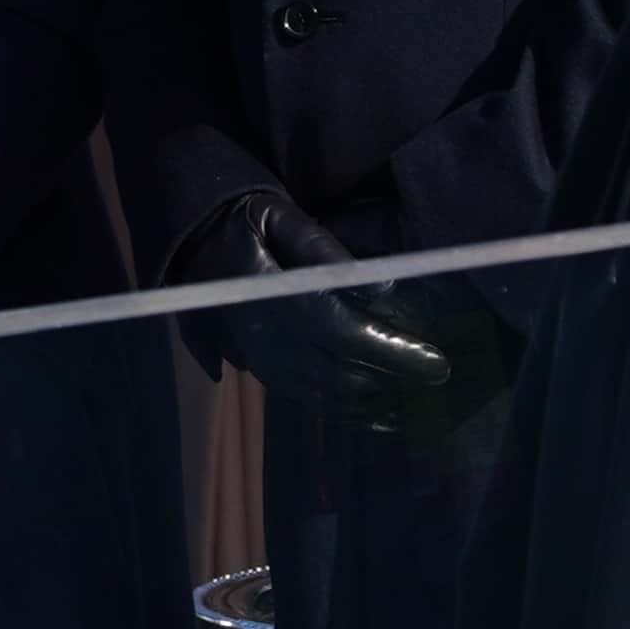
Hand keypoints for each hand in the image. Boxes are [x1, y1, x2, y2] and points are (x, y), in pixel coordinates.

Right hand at [172, 189, 464, 421]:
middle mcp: (261, 335)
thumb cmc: (244, 220)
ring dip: (368, 405)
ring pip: (319, 394)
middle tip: (439, 383)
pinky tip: (373, 413)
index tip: (437, 362)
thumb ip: (323, 248)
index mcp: (270, 296)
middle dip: (391, 382)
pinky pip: (301, 395)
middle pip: (336, 374)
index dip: (393, 352)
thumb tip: (382, 287)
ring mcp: (255, 357)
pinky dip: (340, 409)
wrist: (190, 240)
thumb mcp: (279, 216)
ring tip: (413, 406)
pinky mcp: (254, 365)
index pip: (344, 333)